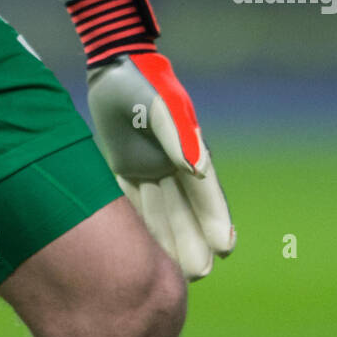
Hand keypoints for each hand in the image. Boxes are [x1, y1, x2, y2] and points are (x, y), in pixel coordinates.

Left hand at [54, 0, 234, 280]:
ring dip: (167, 238)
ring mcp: (149, 166)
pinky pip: (133, 202)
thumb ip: (179, 134)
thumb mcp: (162, 105)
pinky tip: (139, 250)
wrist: (112, 65)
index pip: (205, 191)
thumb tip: (198, 169)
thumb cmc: (141, 82)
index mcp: (188, 149)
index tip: (224, 246)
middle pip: (186, 209)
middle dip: (193, 238)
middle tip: (198, 271)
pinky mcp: (124, 166)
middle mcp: (172, 163)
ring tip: (173, 271)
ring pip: (161, 211)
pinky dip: (139, 224)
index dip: (215, 218)